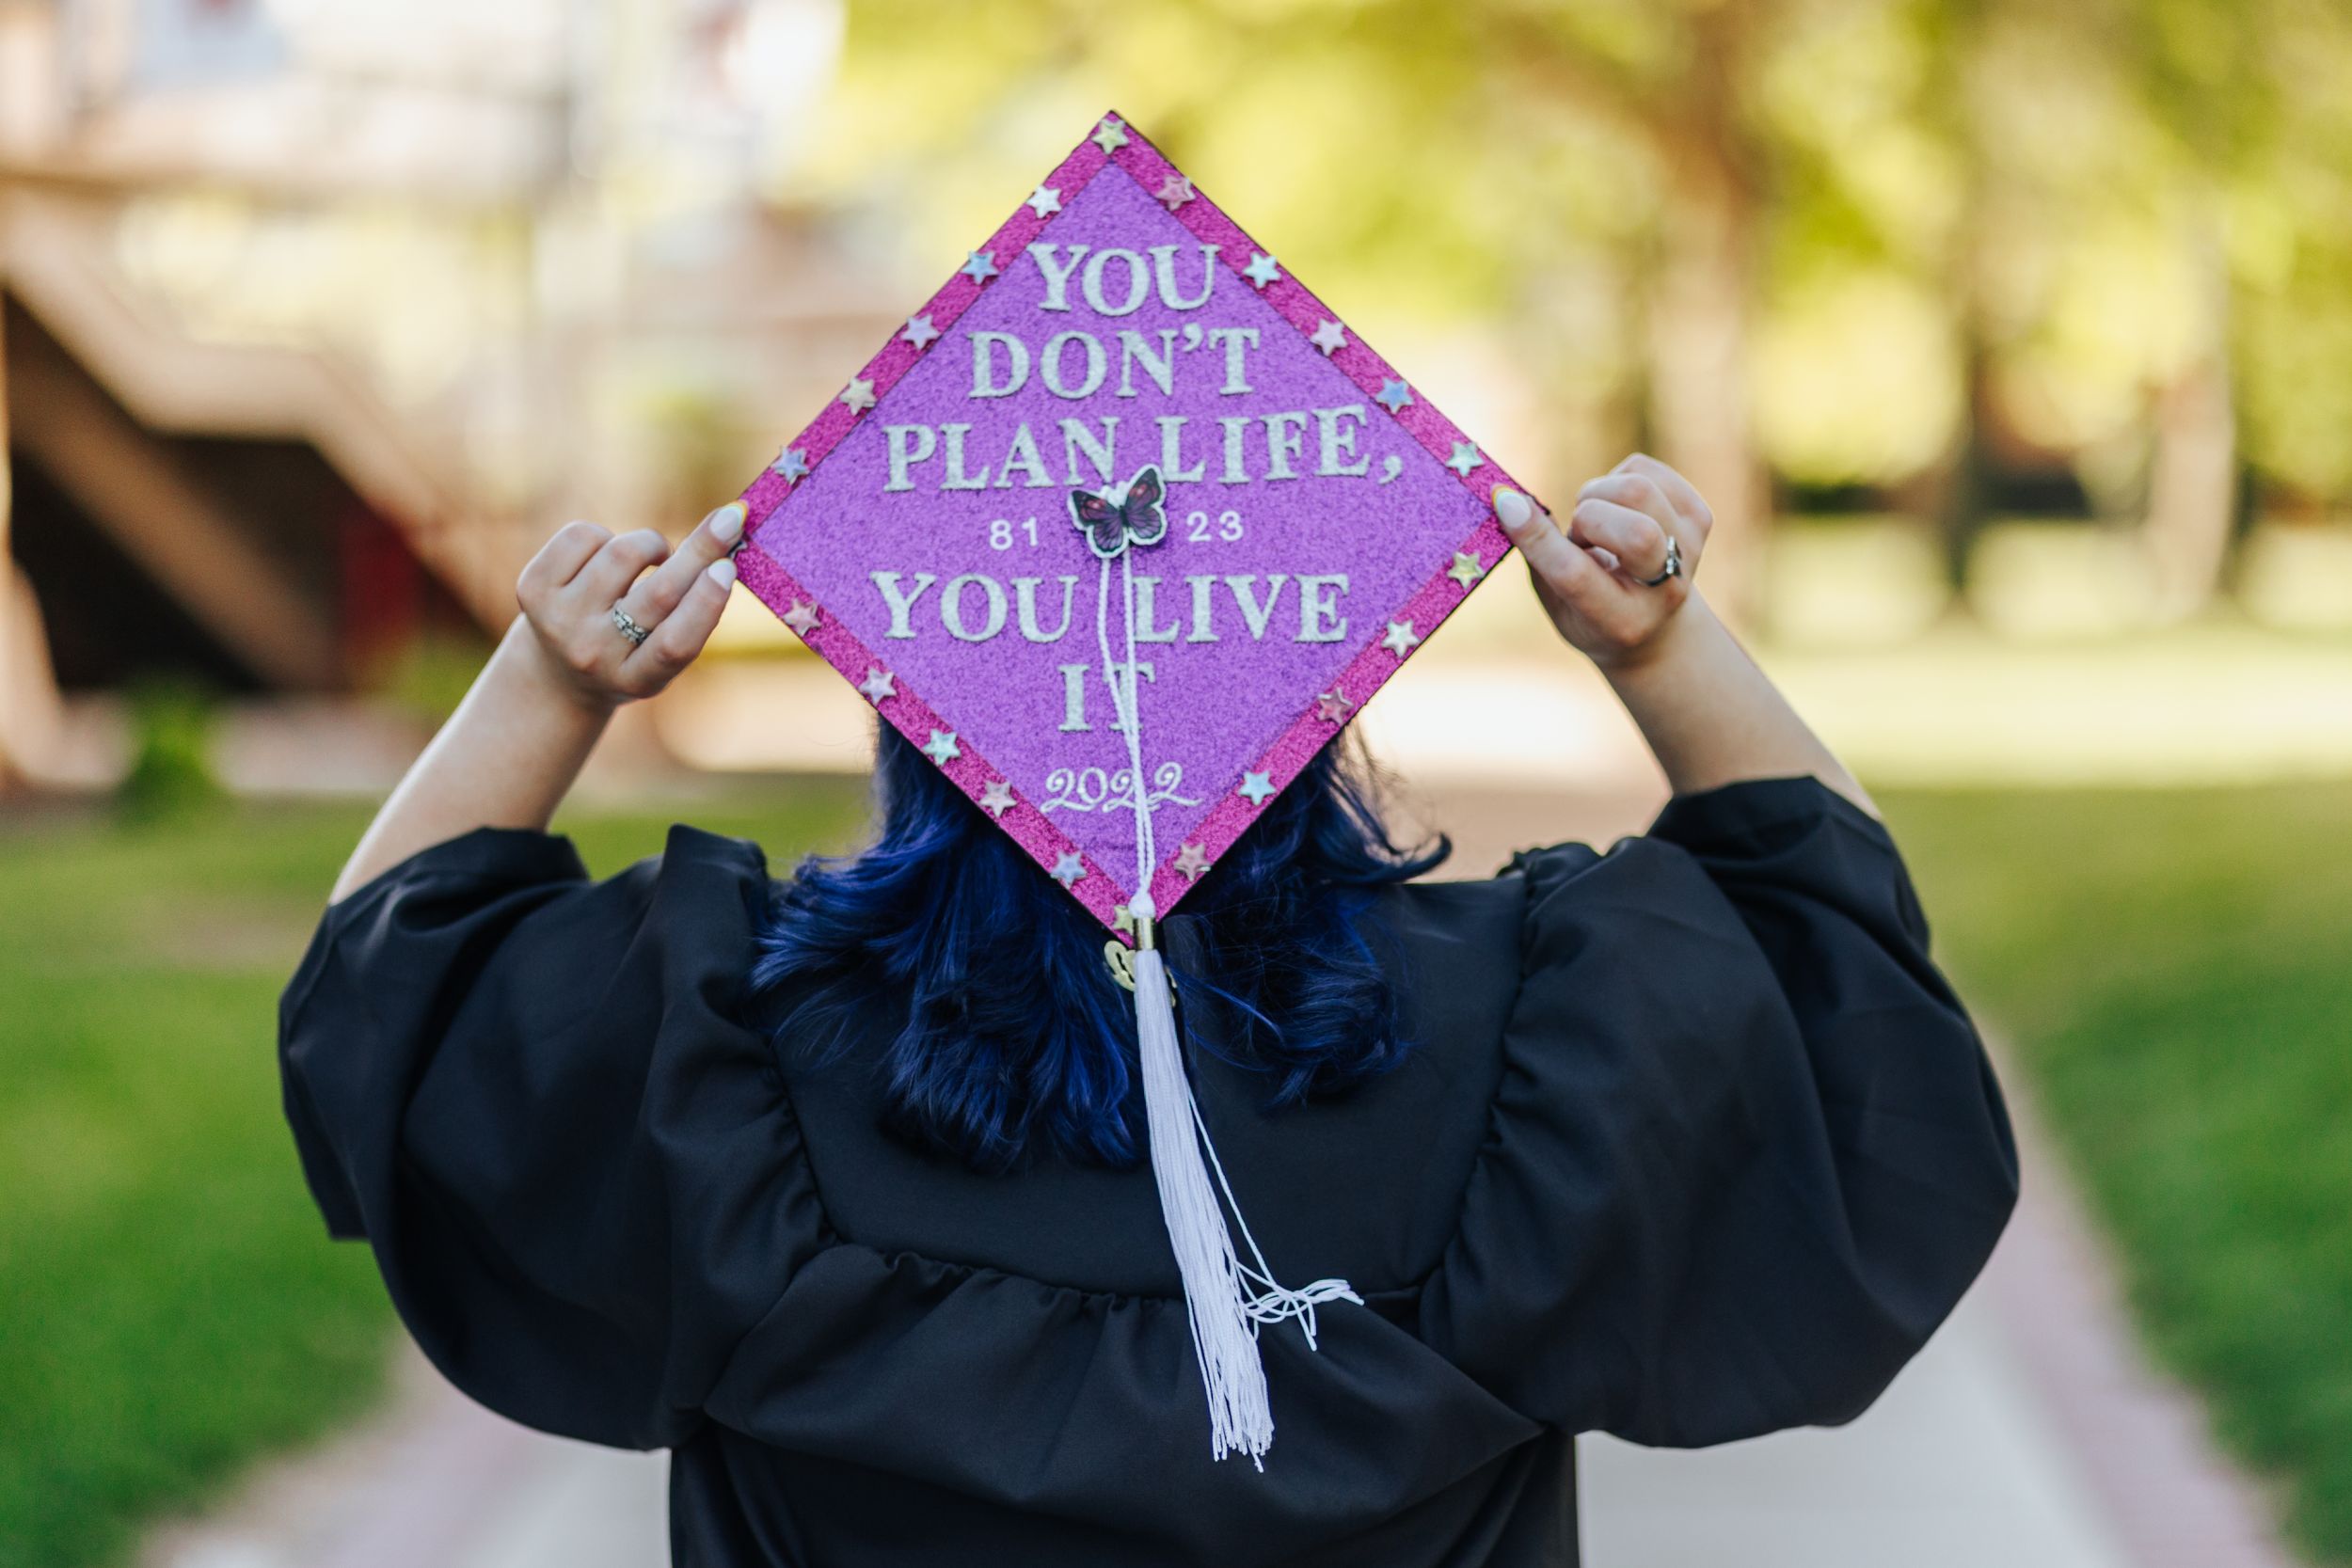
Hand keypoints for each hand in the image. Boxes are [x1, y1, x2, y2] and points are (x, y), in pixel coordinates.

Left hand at [513, 501, 745, 709]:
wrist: (559, 672)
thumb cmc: (635, 651)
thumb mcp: (662, 653)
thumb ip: (693, 613)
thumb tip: (725, 544)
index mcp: (635, 680)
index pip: (675, 644)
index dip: (704, 604)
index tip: (727, 567)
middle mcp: (593, 655)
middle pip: (656, 595)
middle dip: (699, 551)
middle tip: (730, 519)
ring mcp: (558, 623)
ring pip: (622, 554)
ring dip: (650, 544)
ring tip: (654, 555)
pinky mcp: (530, 590)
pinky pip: (583, 535)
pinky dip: (606, 537)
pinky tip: (605, 558)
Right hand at [1494, 453, 1710, 671]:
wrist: (1656, 629)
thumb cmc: (1587, 613)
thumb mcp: (1554, 602)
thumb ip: (1535, 555)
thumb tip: (1508, 498)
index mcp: (1621, 623)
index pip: (1576, 575)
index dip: (1536, 537)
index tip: (1505, 502)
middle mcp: (1666, 590)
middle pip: (1635, 531)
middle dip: (1586, 517)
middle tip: (1579, 537)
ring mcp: (1690, 550)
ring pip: (1637, 488)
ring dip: (1597, 496)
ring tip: (1595, 524)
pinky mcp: (1698, 517)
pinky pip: (1644, 468)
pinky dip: (1615, 478)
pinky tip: (1617, 509)